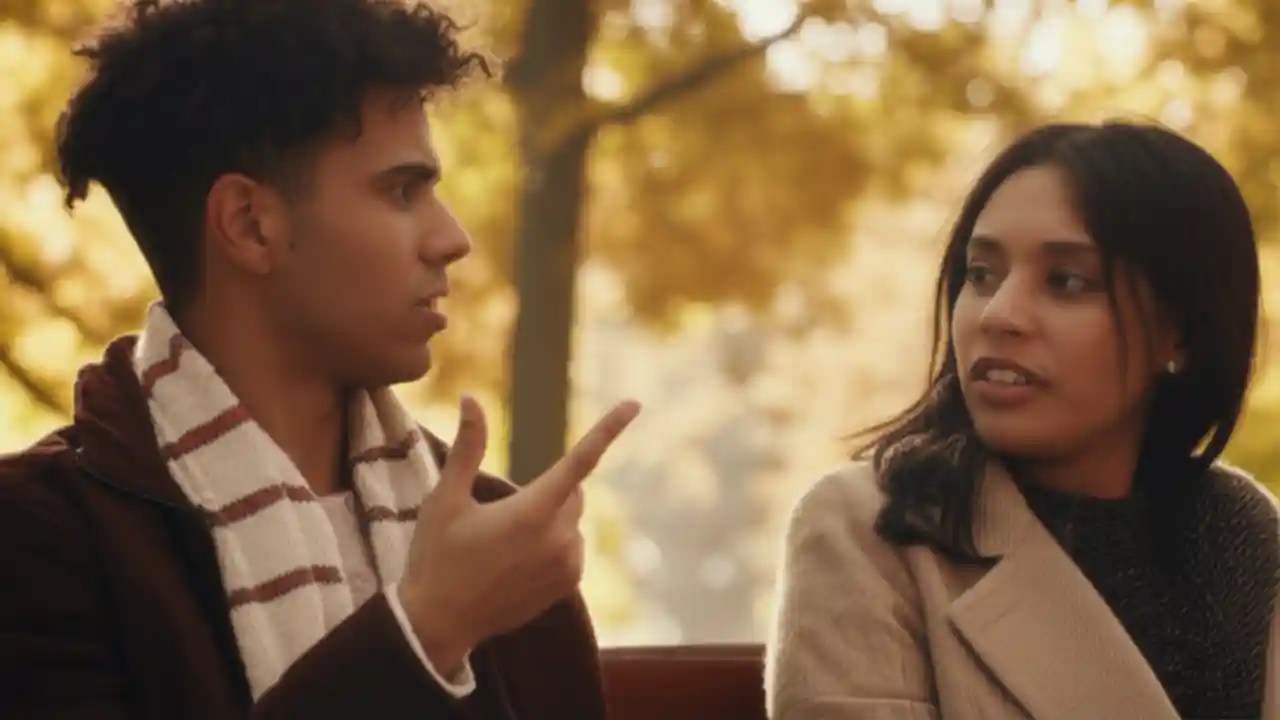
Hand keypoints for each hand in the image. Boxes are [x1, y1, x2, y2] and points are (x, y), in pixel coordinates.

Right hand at [396, 396, 640, 674]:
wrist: (438, 625)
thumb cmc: (437, 557)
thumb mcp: (445, 499)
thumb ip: (468, 447)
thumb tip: (470, 398)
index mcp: (532, 511)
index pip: (580, 460)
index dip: (609, 429)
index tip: (634, 403)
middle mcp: (559, 538)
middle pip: (572, 492)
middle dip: (548, 490)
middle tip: (501, 513)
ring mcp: (568, 565)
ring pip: (571, 521)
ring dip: (549, 519)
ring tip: (502, 545)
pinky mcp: (568, 585)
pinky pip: (571, 547)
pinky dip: (553, 544)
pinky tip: (515, 562)